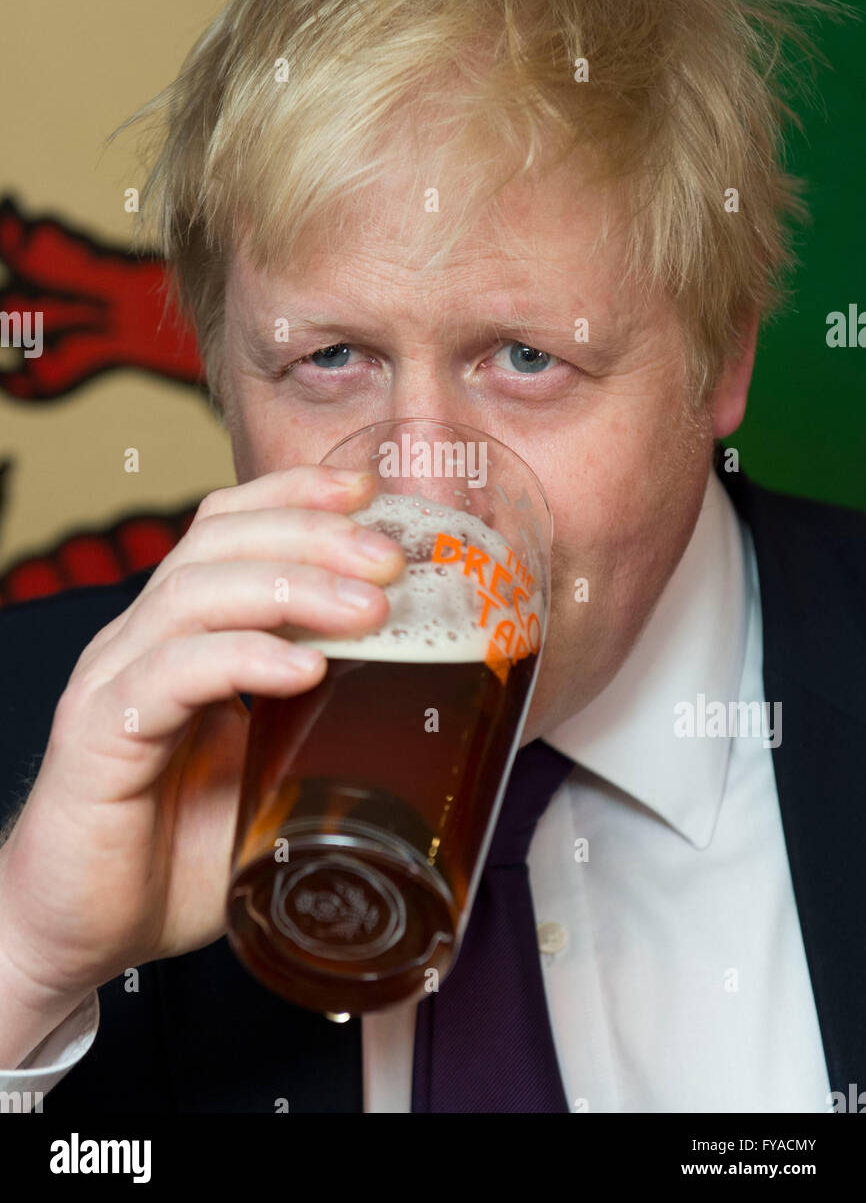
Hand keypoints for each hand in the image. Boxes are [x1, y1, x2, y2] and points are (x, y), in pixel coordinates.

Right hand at [0, 466, 403, 1010]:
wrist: (80, 934)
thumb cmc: (176, 856)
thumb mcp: (270, 777)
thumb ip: (324, 733)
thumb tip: (425, 713)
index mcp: (179, 637)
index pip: (225, 529)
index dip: (293, 496)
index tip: (369, 492)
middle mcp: (141, 643)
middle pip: (216, 544)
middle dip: (311, 533)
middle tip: (390, 556)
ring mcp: (114, 684)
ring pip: (193, 594)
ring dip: (290, 587)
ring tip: (368, 608)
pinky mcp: (99, 737)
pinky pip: (168, 677)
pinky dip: (242, 659)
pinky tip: (303, 668)